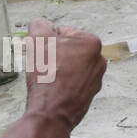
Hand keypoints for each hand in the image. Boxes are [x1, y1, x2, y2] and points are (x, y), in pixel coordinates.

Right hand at [21, 18, 105, 136]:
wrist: (51, 114)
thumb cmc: (47, 77)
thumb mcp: (37, 41)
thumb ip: (39, 25)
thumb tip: (40, 23)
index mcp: (92, 43)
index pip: (63, 32)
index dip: (47, 40)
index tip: (42, 52)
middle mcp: (99, 60)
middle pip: (68, 49)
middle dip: (54, 54)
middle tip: (42, 65)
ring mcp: (96, 79)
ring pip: (70, 66)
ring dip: (58, 69)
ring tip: (47, 78)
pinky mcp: (89, 94)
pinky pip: (72, 82)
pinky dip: (62, 83)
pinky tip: (53, 89)